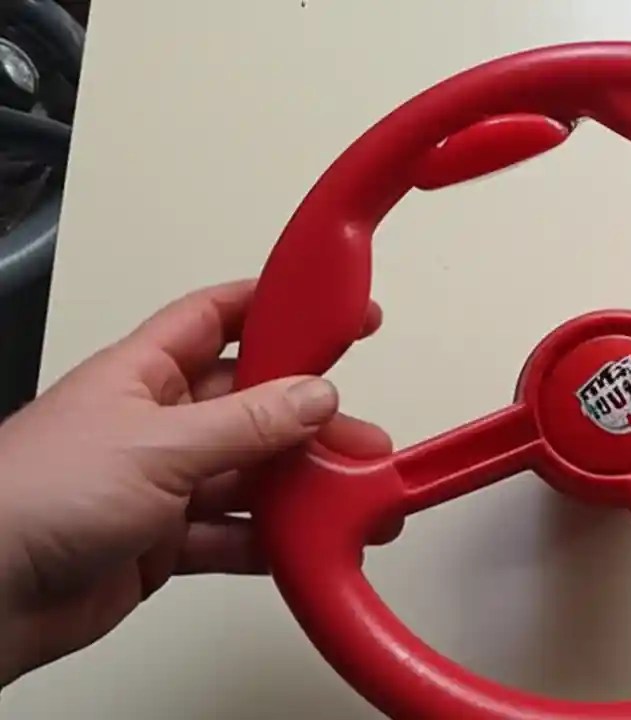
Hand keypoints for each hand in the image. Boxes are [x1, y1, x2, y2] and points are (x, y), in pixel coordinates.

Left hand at [0, 279, 392, 686]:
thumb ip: (247, 423)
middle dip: (308, 417)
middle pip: (250, 405)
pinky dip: (270, 540)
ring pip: (249, 474)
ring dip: (300, 485)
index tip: (336, 312)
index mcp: (142, 373)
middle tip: (361, 430)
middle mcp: (156, 423)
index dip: (278, 307)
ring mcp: (160, 484)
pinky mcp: (162, 541)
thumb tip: (315, 395)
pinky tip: (306, 543)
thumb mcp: (159, 446)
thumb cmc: (35, 497)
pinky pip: (232, 534)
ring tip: (353, 494)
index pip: (219, 318)